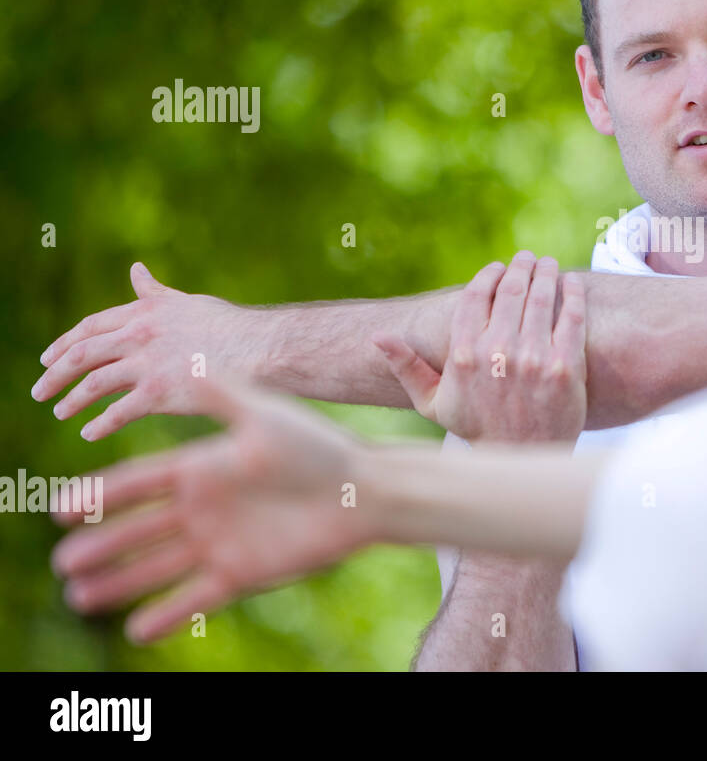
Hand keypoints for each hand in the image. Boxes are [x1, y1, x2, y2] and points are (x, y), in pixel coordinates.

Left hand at [32, 262, 254, 439]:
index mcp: (145, 311)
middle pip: (82, 354)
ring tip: (60, 412)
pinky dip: (100, 424)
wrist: (260, 349)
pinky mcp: (160, 392)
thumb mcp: (187, 302)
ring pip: (94, 384)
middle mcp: (140, 334)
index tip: (47, 358)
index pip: (91, 327)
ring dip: (72, 400)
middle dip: (55, 373)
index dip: (64, 343)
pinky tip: (89, 433)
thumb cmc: (231, 327)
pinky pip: (119, 412)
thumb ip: (155, 292)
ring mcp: (148, 364)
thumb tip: (135, 269)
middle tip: (39, 390)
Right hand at [50, 379, 376, 643]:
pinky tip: (137, 628)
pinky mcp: (242, 574)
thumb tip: (184, 358)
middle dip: (102, 543)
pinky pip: (197, 598)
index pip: (140, 482)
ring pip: (157, 567)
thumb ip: (222, 394)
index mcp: (202, 468)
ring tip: (80, 596)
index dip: (101, 494)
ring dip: (120, 582)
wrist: (364, 491)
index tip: (61, 503)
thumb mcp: (266, 416)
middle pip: (139, 529)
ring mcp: (219, 542)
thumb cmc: (319, 448)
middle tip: (64, 559)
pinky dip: (168, 613)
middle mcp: (203, 507)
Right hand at [373, 251, 586, 442]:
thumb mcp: (433, 403)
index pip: (475, 295)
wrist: (522, 461)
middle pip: (511, 290)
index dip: (488, 275)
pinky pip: (572, 317)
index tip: (498, 268)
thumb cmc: (477, 428)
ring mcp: (534, 359)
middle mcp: (497, 353)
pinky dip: (572, 294)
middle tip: (528, 259)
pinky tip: (571, 284)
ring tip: (548, 265)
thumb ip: (406, 367)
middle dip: (521, 267)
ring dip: (545, 273)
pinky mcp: (566, 367)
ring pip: (541, 297)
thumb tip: (378, 336)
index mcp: (463, 355)